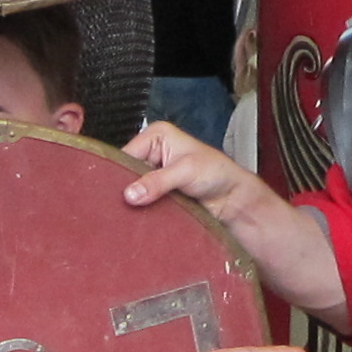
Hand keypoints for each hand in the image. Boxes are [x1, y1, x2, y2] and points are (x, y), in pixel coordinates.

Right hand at [122, 122, 254, 218]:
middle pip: (126, 172)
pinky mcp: (156, 192)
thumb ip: (158, 182)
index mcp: (157, 135)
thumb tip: (131, 193)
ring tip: (135, 212)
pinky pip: (141, 201)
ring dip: (136, 201)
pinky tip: (142, 216)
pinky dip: (142, 209)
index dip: (121, 174)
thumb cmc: (217, 173)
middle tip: (126, 205)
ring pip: (132, 189)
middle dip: (128, 188)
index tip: (120, 192)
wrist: (231, 199)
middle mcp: (152, 152)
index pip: (127, 154)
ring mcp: (153, 174)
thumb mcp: (186, 171)